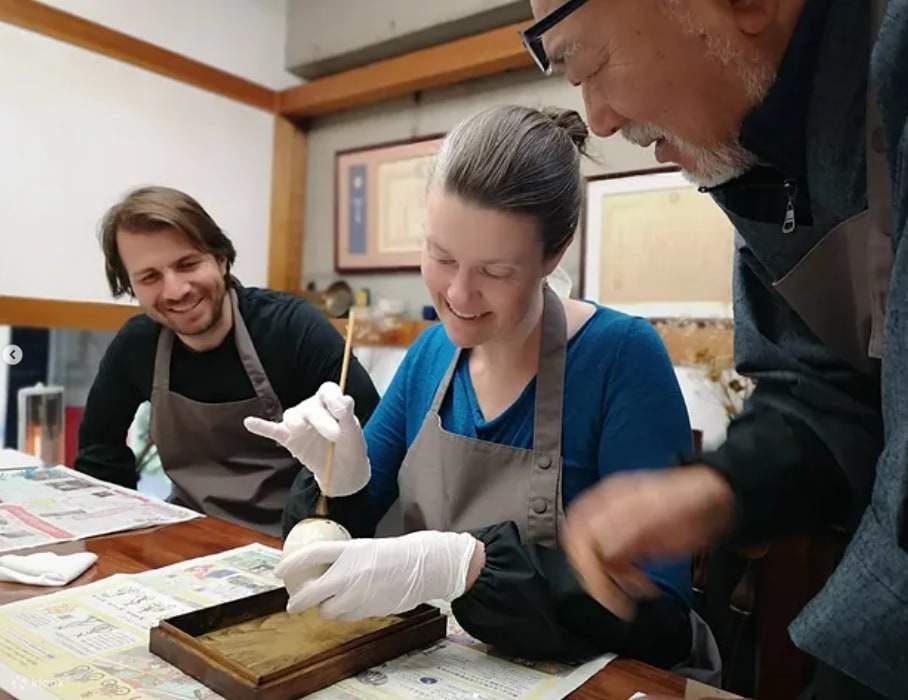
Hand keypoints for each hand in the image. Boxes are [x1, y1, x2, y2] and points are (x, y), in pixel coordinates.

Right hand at [244, 382, 368, 496]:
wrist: (343, 472)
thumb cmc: (350, 447)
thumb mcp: (354, 432)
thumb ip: (347, 416)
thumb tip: (345, 400)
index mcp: (331, 403)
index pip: (327, 390)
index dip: (332, 397)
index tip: (341, 412)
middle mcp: (313, 409)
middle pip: (310, 406)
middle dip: (321, 419)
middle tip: (334, 435)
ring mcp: (299, 424)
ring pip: (292, 415)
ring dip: (295, 421)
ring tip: (300, 429)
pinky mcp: (288, 438)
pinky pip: (273, 430)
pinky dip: (261, 426)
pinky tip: (249, 422)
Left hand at [275, 531, 479, 620]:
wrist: (421, 566)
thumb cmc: (393, 554)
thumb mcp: (364, 548)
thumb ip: (343, 559)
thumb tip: (319, 568)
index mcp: (348, 550)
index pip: (311, 556)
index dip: (291, 563)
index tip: (279, 571)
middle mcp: (348, 573)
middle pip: (311, 591)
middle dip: (298, 601)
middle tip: (292, 604)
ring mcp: (357, 593)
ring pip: (327, 610)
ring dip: (326, 608)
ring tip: (332, 602)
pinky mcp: (366, 609)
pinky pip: (346, 616)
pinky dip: (344, 613)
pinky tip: (352, 605)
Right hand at [563, 465, 735, 617]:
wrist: (715, 502)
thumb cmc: (689, 496)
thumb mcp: (660, 506)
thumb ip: (630, 524)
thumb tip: (604, 548)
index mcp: (608, 500)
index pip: (579, 532)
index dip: (584, 559)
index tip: (599, 582)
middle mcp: (608, 518)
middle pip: (581, 549)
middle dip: (592, 575)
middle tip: (610, 595)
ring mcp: (620, 535)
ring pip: (597, 564)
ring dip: (610, 583)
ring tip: (634, 592)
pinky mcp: (633, 550)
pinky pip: (616, 572)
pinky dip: (624, 585)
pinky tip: (642, 589)